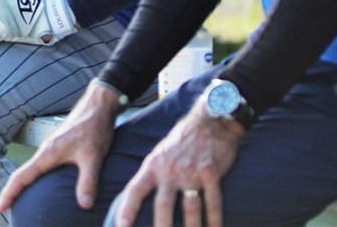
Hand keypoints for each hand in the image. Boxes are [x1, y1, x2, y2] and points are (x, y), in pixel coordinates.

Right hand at [0, 81, 122, 213]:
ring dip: (21, 183)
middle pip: (22, 173)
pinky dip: (33, 176)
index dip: (10, 193)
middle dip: (11, 191)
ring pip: (30, 168)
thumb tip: (84, 206)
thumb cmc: (94, 128)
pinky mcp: (58, 146)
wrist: (98, 106)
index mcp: (48, 153)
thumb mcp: (93, 157)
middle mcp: (45, 150)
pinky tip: (40, 182)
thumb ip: (88, 181)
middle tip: (2, 207)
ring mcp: (51, 147)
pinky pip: (39, 164)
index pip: (22, 176)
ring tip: (16, 198)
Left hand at [112, 102, 243, 226]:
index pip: (135, 190)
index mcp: (153, 165)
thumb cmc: (182, 140)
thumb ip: (152, 174)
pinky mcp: (211, 173)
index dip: (127, 209)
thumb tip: (138, 196)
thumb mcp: (160, 153)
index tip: (121, 226)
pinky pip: (213, 202)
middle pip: (163, 205)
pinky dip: (215, 219)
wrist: (209, 121)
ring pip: (189, 208)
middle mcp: (170, 170)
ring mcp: (191, 172)